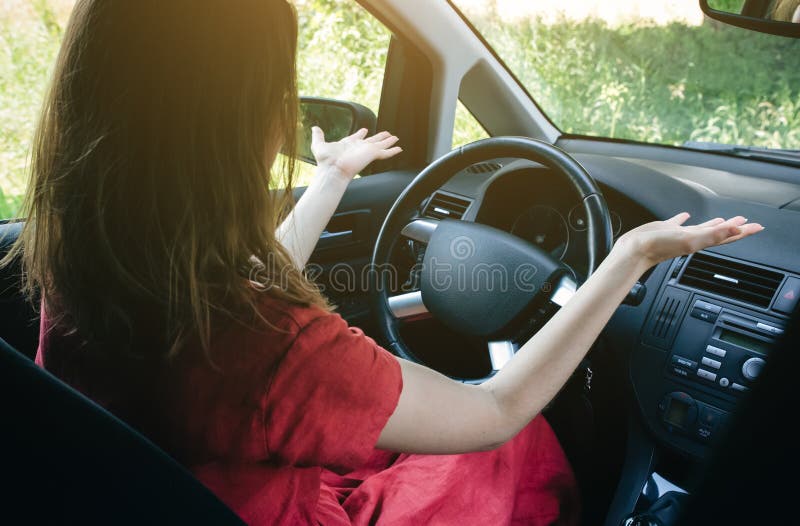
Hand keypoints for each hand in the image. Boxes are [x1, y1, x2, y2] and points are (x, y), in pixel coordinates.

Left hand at [311, 127, 401, 179]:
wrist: (332, 169)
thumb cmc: (325, 161)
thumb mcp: (319, 144)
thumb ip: (317, 136)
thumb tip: (314, 128)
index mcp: (348, 145)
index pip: (357, 138)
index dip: (361, 134)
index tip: (365, 130)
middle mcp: (358, 148)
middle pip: (372, 141)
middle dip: (379, 137)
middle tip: (386, 134)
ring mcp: (366, 151)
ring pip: (380, 145)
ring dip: (388, 141)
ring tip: (396, 138)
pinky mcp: (372, 154)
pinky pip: (385, 152)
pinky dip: (392, 150)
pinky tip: (399, 148)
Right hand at [614, 213, 763, 267]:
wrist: (635, 251)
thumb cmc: (659, 247)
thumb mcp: (690, 239)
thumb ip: (714, 234)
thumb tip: (737, 229)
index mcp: (701, 241)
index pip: (728, 235)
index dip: (743, 231)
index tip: (757, 226)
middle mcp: (693, 238)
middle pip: (719, 233)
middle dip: (733, 227)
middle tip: (746, 222)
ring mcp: (679, 234)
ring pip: (701, 228)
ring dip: (714, 224)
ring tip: (723, 220)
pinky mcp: (665, 230)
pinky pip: (679, 223)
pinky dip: (684, 219)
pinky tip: (686, 216)